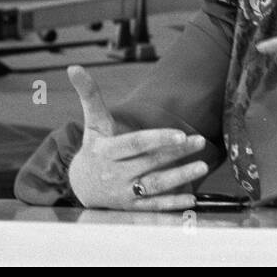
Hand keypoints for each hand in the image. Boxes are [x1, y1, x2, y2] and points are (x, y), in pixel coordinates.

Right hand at [65, 65, 208, 209]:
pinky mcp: (132, 209)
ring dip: (180, 178)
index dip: (158, 139)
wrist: (80, 185)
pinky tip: (191, 200)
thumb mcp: (92, 122)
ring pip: (155, 186)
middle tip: (200, 141)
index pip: (136, 144)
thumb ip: (89, 95)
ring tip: (202, 167)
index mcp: (107, 151)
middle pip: (150, 163)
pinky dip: (172, 205)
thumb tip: (73, 67)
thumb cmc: (94, 147)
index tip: (180, 134)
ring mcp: (124, 193)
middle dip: (176, 153)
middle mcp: (115, 173)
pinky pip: (154, 208)